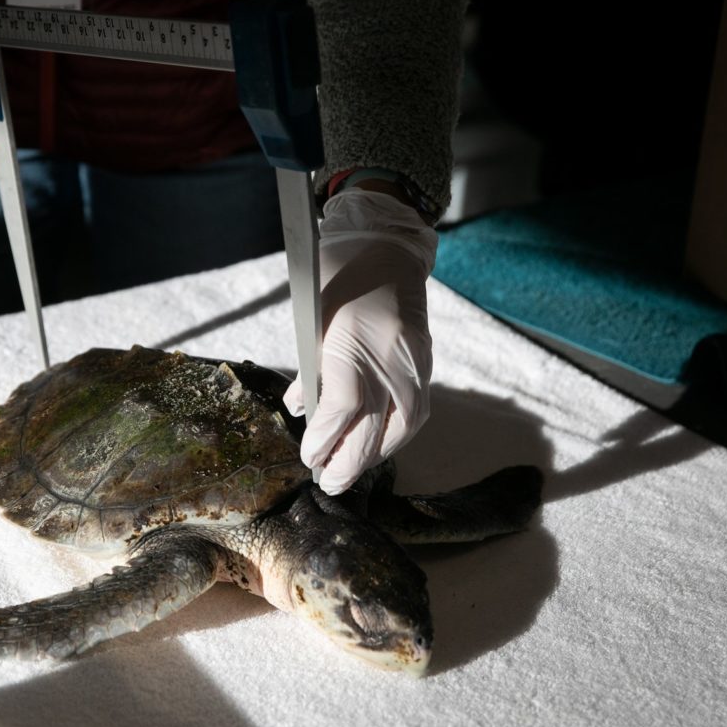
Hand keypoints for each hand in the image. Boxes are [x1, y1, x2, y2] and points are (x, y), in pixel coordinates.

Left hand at [284, 187, 437, 494]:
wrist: (385, 244)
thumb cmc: (339, 275)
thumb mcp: (311, 320)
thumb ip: (310, 370)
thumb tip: (301, 410)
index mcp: (355, 339)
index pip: (344, 408)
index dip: (326, 441)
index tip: (310, 458)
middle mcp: (389, 353)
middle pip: (375, 426)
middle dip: (350, 462)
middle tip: (329, 482)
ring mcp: (413, 358)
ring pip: (402, 424)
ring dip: (377, 454)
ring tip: (352, 468)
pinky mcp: (425, 359)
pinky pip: (416, 408)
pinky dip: (396, 432)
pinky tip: (379, 443)